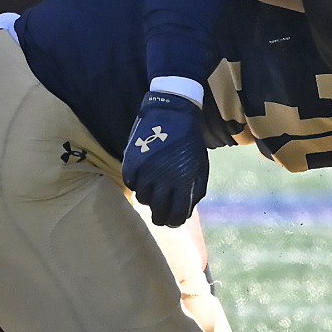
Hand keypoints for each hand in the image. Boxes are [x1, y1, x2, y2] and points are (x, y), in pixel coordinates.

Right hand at [122, 90, 209, 226]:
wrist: (173, 111)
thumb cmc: (190, 141)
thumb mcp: (200, 166)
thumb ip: (195, 190)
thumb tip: (186, 212)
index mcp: (184, 180)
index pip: (177, 214)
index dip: (175, 221)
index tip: (174, 219)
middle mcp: (163, 179)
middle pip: (157, 212)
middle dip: (160, 217)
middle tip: (161, 214)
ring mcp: (146, 170)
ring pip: (142, 198)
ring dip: (149, 197)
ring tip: (154, 189)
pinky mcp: (132, 161)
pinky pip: (130, 183)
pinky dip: (136, 183)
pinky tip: (144, 177)